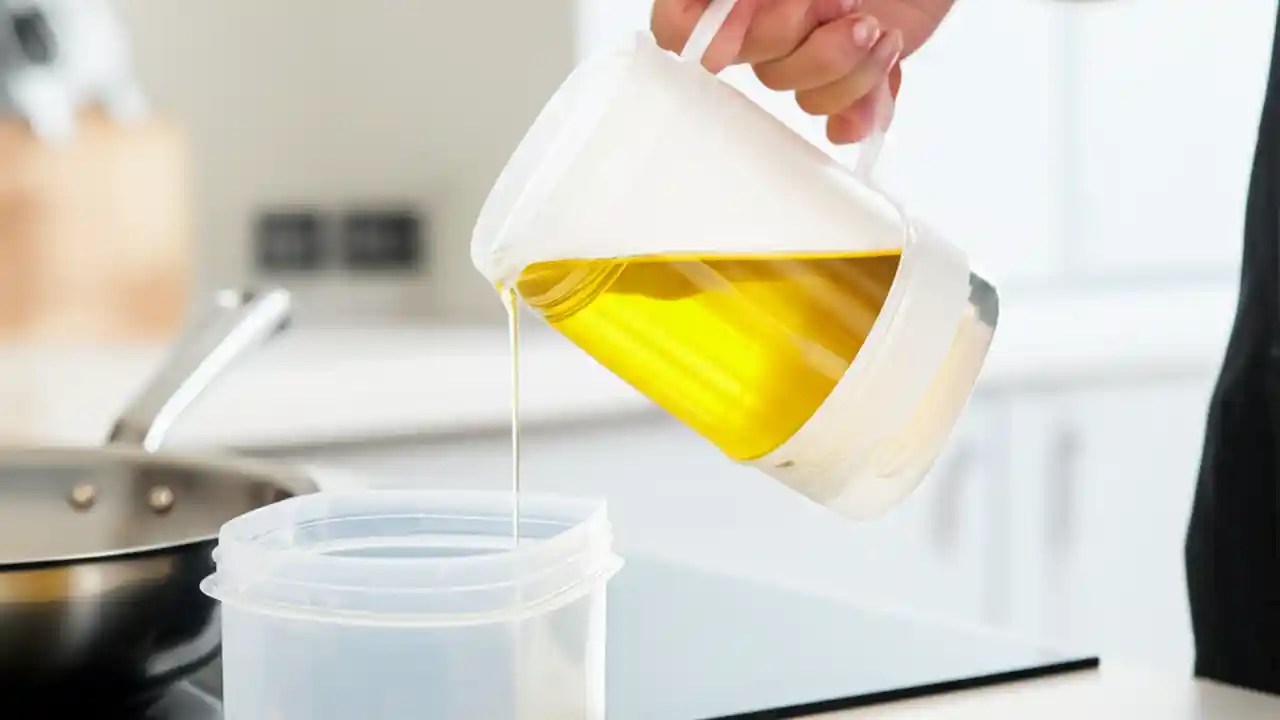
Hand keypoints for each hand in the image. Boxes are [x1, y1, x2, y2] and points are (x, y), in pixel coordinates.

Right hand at [652, 0, 953, 142]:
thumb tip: (721, 35)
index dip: (698, 35)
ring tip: (877, 28)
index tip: (738, 21)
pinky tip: (886, 61)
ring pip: (801, 94)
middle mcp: (758, 24)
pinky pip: (841, 118)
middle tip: (846, 3)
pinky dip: (869, 98)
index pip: (677, 28)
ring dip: (849, 64)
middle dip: (808, 38)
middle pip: (753, 65)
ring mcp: (801, 53)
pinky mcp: (845, 79)